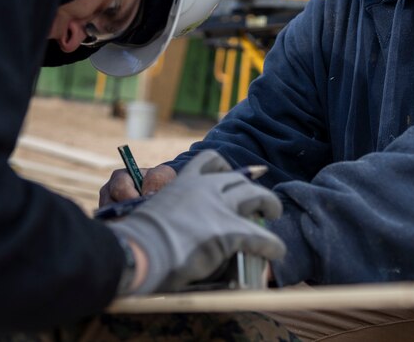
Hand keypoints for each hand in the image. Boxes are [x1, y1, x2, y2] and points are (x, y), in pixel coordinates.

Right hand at [106, 150, 284, 294]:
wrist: (138, 251)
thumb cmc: (139, 240)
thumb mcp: (156, 215)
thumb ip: (174, 213)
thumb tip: (184, 229)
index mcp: (185, 182)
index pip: (211, 161)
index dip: (226, 169)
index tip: (233, 177)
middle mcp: (205, 188)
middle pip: (241, 180)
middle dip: (254, 189)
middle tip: (260, 203)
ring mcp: (218, 208)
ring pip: (258, 196)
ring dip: (271, 204)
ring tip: (274, 214)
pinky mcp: (229, 231)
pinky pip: (261, 236)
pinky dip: (272, 244)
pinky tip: (275, 252)